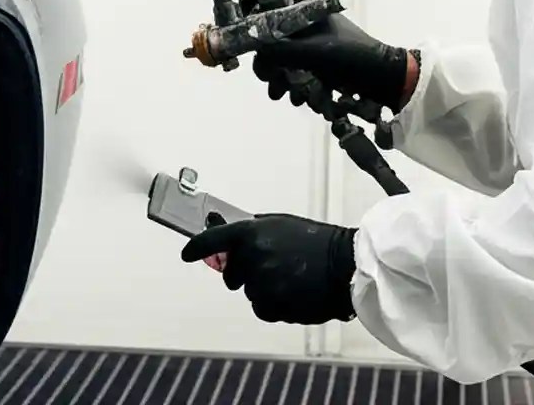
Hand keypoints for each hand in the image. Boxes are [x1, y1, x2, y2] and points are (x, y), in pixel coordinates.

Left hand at [181, 214, 357, 324]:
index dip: (196, 248)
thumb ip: (249, 229)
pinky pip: (261, 309)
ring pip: (249, 292)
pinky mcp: (274, 305)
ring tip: (290, 278)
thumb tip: (219, 225)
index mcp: (252, 232)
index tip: (187, 254)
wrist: (346, 264)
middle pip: (231, 274)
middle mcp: (253, 257)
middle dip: (244, 271)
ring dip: (263, 288)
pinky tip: (293, 293)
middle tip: (271, 265)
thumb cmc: (315, 241)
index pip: (213, 241)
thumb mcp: (280, 224)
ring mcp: (263, 283)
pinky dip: (273, 305)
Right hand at [253, 14, 414, 111]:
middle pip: (276, 47)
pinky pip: (304, 75)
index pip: (269, 21)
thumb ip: (277, 52)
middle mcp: (310, 27)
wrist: (387, 79)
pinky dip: (302, 88)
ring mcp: (318, 46)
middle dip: (274, 71)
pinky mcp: (326, 65)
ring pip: (289, 64)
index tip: (262, 66)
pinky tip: (306, 100)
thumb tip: (254, 58)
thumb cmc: (351, 58)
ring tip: (294, 99)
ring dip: (287, 83)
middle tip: (275, 89)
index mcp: (307, 13)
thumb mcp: (311, 52)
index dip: (260, 43)